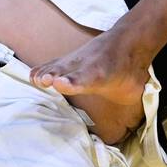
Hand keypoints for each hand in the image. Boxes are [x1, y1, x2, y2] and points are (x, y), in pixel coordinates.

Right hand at [30, 28, 149, 106]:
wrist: (129, 40)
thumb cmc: (129, 70)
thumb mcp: (133, 90)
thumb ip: (124, 105)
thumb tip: (124, 127)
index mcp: (103, 74)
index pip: (86, 78)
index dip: (73, 82)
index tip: (59, 83)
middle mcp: (88, 65)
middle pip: (69, 71)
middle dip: (57, 76)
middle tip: (46, 81)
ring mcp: (78, 59)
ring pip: (60, 66)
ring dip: (47, 72)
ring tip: (36, 80)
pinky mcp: (70, 59)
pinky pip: (55, 64)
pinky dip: (44, 70)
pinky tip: (33, 77)